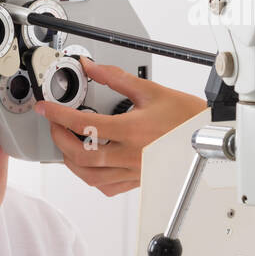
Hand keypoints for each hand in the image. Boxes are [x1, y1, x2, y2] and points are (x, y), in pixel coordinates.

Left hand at [33, 57, 205, 196]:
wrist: (208, 136)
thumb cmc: (187, 117)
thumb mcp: (150, 90)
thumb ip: (116, 78)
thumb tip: (92, 67)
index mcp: (132, 131)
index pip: (84, 125)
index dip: (58, 115)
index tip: (46, 108)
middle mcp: (131, 155)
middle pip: (80, 156)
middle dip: (60, 138)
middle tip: (55, 124)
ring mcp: (134, 171)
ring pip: (90, 177)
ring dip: (71, 161)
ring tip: (67, 144)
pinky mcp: (138, 180)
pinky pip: (108, 187)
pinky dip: (92, 178)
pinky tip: (91, 164)